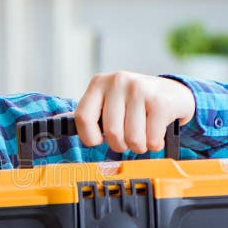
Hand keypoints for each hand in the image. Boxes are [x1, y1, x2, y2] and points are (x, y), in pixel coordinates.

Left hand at [75, 71, 195, 153]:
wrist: (173, 93)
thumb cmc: (135, 104)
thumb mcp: (108, 103)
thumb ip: (88, 114)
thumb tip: (54, 123)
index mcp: (99, 83)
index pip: (82, 118)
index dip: (90, 137)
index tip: (99, 140)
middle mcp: (117, 81)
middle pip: (111, 132)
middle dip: (120, 144)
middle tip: (127, 138)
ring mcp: (140, 89)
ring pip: (132, 138)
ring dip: (139, 146)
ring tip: (143, 134)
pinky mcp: (160, 100)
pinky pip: (152, 139)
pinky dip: (154, 144)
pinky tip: (156, 132)